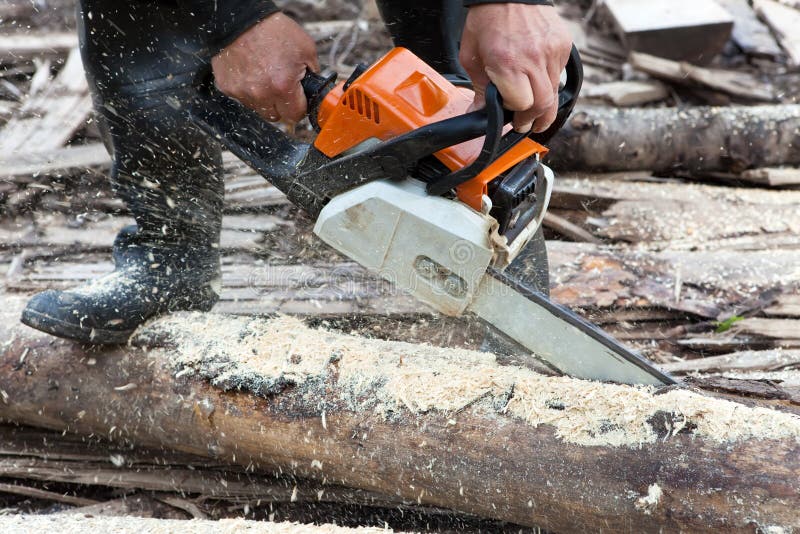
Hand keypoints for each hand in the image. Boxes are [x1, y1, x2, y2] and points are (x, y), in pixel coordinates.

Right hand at [211, 12, 319, 122]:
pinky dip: (247, 90)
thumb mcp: (306, 49)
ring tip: (264, 76)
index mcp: (283, 86)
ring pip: (258, 109)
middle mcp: (261, 94)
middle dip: (281, 105)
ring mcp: (242, 92)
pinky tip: (251, 73)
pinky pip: (242, 98)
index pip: (295, 116)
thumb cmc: (272, 30)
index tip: (298, 100)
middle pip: (276, 117)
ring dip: (263, 99)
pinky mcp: (227, 88)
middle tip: (281, 87)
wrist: (242, 20)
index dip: (299, 108)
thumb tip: (314, 88)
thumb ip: (313, 73)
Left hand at [459, 4, 572, 132]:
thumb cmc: (487, 19)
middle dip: (533, 121)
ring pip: (555, 93)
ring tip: (535, 113)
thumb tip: (478, 113)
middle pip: (543, 105)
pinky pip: (560, 74)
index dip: (515, 113)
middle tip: (525, 125)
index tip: (509, 115)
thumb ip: (478, 88)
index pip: (522, 105)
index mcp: (507, 63)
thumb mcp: (472, 56)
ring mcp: (552, 52)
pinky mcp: (563, 45)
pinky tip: (539, 81)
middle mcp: (533, 59)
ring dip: (544, 106)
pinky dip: (550, 83)